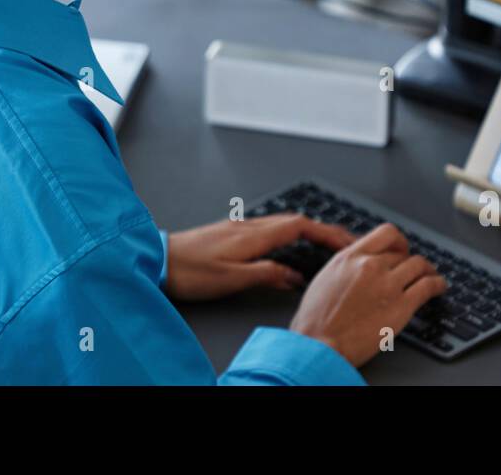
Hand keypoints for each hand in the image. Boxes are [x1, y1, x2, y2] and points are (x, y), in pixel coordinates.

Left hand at [163, 213, 355, 301]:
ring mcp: (237, 226)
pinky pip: (267, 228)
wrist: (157, 260)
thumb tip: (294, 276)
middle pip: (293, 221)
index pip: (299, 226)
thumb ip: (266, 275)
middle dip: (320, 230)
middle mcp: (247, 226)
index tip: (344, 241)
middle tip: (340, 242)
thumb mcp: (231, 279)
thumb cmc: (189, 271)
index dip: (325, 232)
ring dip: (304, 231)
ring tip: (319, 244)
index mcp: (252, 235)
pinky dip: (285, 235)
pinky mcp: (229, 232)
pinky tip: (284, 247)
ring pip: (280, 223)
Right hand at [289, 222, 448, 367]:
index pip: (386, 233)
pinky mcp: (401, 306)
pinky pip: (428, 286)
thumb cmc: (316, 319)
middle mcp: (370, 266)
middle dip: (409, 261)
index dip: (399, 241)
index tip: (402, 249)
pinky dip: (438, 284)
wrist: (320, 344)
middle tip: (413, 271)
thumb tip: (360, 262)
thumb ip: (347, 265)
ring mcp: (388, 285)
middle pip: (403, 253)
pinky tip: (439, 287)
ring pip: (419, 265)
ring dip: (428, 270)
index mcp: (350, 257)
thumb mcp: (326, 278)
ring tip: (431, 276)